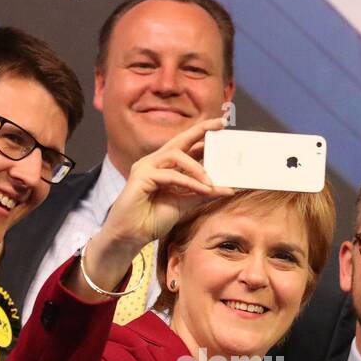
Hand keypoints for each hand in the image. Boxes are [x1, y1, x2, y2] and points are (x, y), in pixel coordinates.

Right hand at [86, 118, 233, 286]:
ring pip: (176, 155)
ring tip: (211, 183)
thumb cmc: (152, 219)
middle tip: (221, 125)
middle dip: (201, 130)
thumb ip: (204, 194)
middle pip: (180, 140)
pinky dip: (188, 182)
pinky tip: (201, 189)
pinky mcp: (141, 177)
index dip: (202, 134)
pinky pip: (170, 175)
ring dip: (197, 168)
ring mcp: (146, 167)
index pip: (185, 145)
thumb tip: (230, 189)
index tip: (222, 125)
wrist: (131, 236)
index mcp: (164, 165)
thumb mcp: (185, 204)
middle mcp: (155, 161)